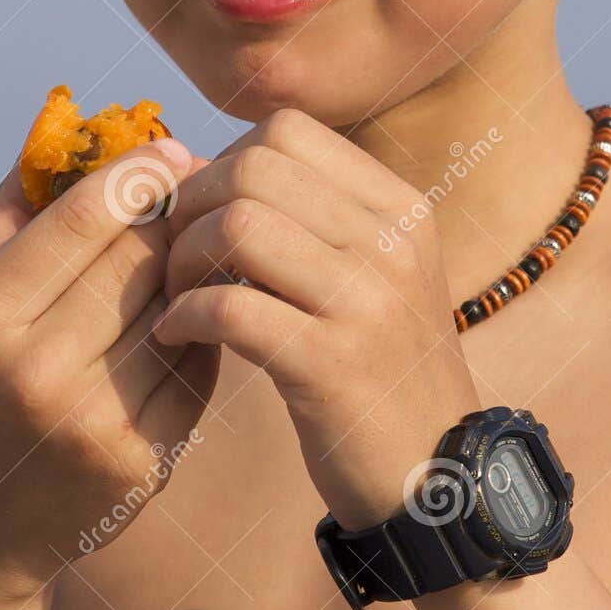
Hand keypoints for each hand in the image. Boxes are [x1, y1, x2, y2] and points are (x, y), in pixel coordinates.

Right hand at [0, 138, 212, 599]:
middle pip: (144, 256)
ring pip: (181, 307)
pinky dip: (200, 331)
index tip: (170, 150)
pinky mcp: (143, 462)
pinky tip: (191, 313)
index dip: (140, 172)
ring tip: (195, 248)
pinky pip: (198, 366)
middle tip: (196, 192)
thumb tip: (77, 125)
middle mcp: (38, 369)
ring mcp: (96, 421)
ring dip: (193, 271)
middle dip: (173, 216)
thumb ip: (10, 210)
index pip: (88, 215)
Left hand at [155, 109, 479, 530]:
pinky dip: (183, 316)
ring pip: (238, 226)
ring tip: (175, 295)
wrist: (437, 478)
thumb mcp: (369, 276)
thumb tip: (193, 166)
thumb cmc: (377, 372)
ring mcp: (367, 302)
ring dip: (182, 258)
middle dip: (191, 206)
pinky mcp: (332, 366)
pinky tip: (175, 336)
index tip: (201, 212)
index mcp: (400, 208)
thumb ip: (305, 219)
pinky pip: (229, 308)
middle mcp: (392, 242)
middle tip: (173, 255)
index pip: (286, 131)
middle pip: (253, 169)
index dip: (223, 161)